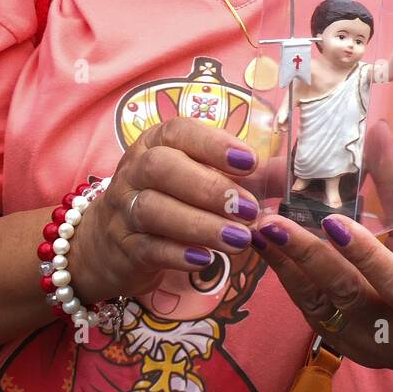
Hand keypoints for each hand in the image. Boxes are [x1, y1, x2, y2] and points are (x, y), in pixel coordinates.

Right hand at [68, 118, 265, 305]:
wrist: (106, 242)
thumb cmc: (165, 199)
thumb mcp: (194, 177)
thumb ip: (238, 175)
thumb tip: (286, 174)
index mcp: (154, 144)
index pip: (178, 132)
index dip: (213, 144)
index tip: (250, 162)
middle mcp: (134, 171)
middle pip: (161, 168)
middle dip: (208, 187)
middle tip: (247, 208)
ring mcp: (123, 209)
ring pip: (153, 210)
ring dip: (200, 224)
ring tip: (239, 239)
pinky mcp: (123, 247)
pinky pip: (147, 248)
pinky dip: (178, 254)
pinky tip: (207, 259)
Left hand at [256, 121, 392, 391]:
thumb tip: (377, 133)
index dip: (364, 254)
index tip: (332, 222)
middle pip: (348, 295)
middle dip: (308, 257)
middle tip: (273, 224)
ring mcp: (367, 346)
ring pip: (321, 306)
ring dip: (286, 267)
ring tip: (260, 232)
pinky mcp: (343, 348)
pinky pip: (311, 311)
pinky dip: (288, 279)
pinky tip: (269, 251)